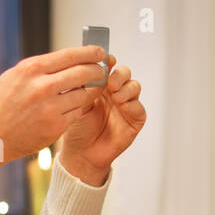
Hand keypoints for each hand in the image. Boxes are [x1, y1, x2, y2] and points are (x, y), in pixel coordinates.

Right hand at [0, 46, 107, 184]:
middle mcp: (43, 86)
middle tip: (102, 70)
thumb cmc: (1, 104)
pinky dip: (79, 108)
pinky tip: (76, 105)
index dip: (90, 52)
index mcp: (32, 69)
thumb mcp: (15, 76)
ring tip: (90, 88)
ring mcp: (51, 107)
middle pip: (84, 73)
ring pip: (85, 94)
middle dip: (97, 70)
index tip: (100, 52)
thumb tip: (68, 59)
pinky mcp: (56, 125)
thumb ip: (40, 68)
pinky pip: (78, 112)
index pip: (71, 55)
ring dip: (91, 91)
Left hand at [57, 53, 146, 184]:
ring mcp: (126, 105)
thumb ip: (84, 88)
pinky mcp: (134, 120)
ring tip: (115, 95)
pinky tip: (122, 106)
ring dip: (126, 87)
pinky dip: (132, 104)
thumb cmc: (77, 129)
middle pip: (124, 73)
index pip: (109, 67)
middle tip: (110, 80)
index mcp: (100, 86)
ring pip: (134, 86)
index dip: (108, 61)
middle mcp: (115, 93)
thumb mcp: (76, 104)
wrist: (82, 154)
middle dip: (119, 73)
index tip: (106, 59)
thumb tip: (91, 70)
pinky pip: (139, 107)